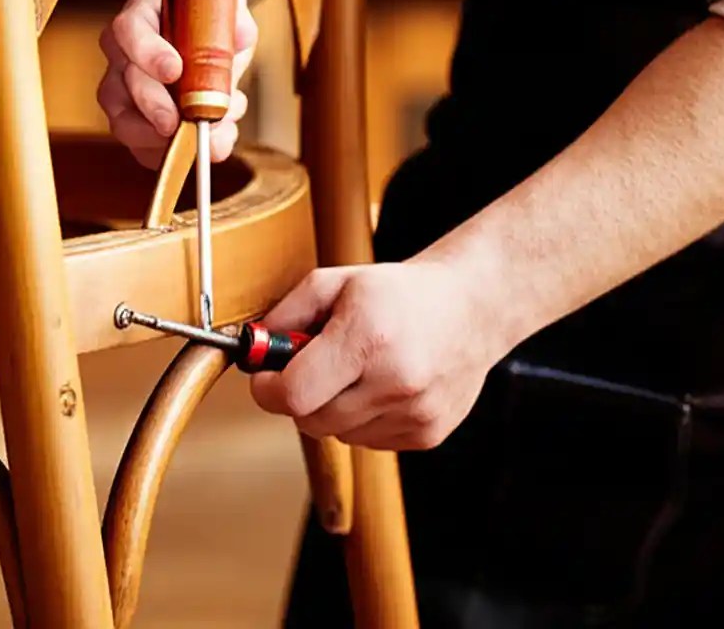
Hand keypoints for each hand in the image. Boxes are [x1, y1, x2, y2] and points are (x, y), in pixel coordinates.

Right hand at [98, 0, 258, 168]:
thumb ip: (233, 30)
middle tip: (179, 124)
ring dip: (162, 140)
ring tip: (208, 138)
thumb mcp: (230, 14)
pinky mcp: (133, 118)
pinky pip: (139, 145)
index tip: (174, 70)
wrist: (210, 21)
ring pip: (122, 121)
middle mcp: (122, 50)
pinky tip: (203, 148)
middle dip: (154, 108)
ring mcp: (123, 86)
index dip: (148, 53)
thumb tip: (236, 48)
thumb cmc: (214, 14)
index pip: (129, 30)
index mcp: (142, 11)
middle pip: (121, 84)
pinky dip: (169, 155)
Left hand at [249, 262, 511, 450]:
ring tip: (358, 369)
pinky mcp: (427, 435)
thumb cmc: (398, 292)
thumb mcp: (334, 282)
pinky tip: (383, 385)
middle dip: (299, 396)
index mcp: (368, 337)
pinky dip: (363, 418)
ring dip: (333, 408)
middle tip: (311, 367)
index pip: (293, 394)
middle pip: (310, 420)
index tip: (264, 377)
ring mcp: (415, 413)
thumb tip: (250, 352)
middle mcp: (395, 381)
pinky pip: (368, 441)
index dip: (267, 389)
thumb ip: (284, 315)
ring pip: (339, 434)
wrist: (473, 307)